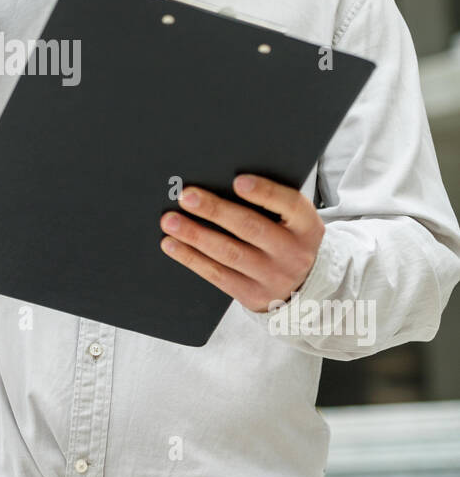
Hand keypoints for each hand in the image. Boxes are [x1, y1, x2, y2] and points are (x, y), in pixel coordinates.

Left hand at [159, 175, 324, 312]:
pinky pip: (217, 275)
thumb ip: (270, 202)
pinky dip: (191, 258)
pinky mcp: (252, 295)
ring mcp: (273, 277)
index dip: (264, 192)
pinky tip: (172, 244)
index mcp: (306, 226)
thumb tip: (222, 182)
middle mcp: (293, 253)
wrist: (303, 286)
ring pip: (228, 253)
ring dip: (195, 235)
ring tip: (170, 221)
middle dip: (215, 211)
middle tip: (187, 196)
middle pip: (250, 228)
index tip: (237, 181)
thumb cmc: (288, 238)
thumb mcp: (293, 220)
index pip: (289, 204)